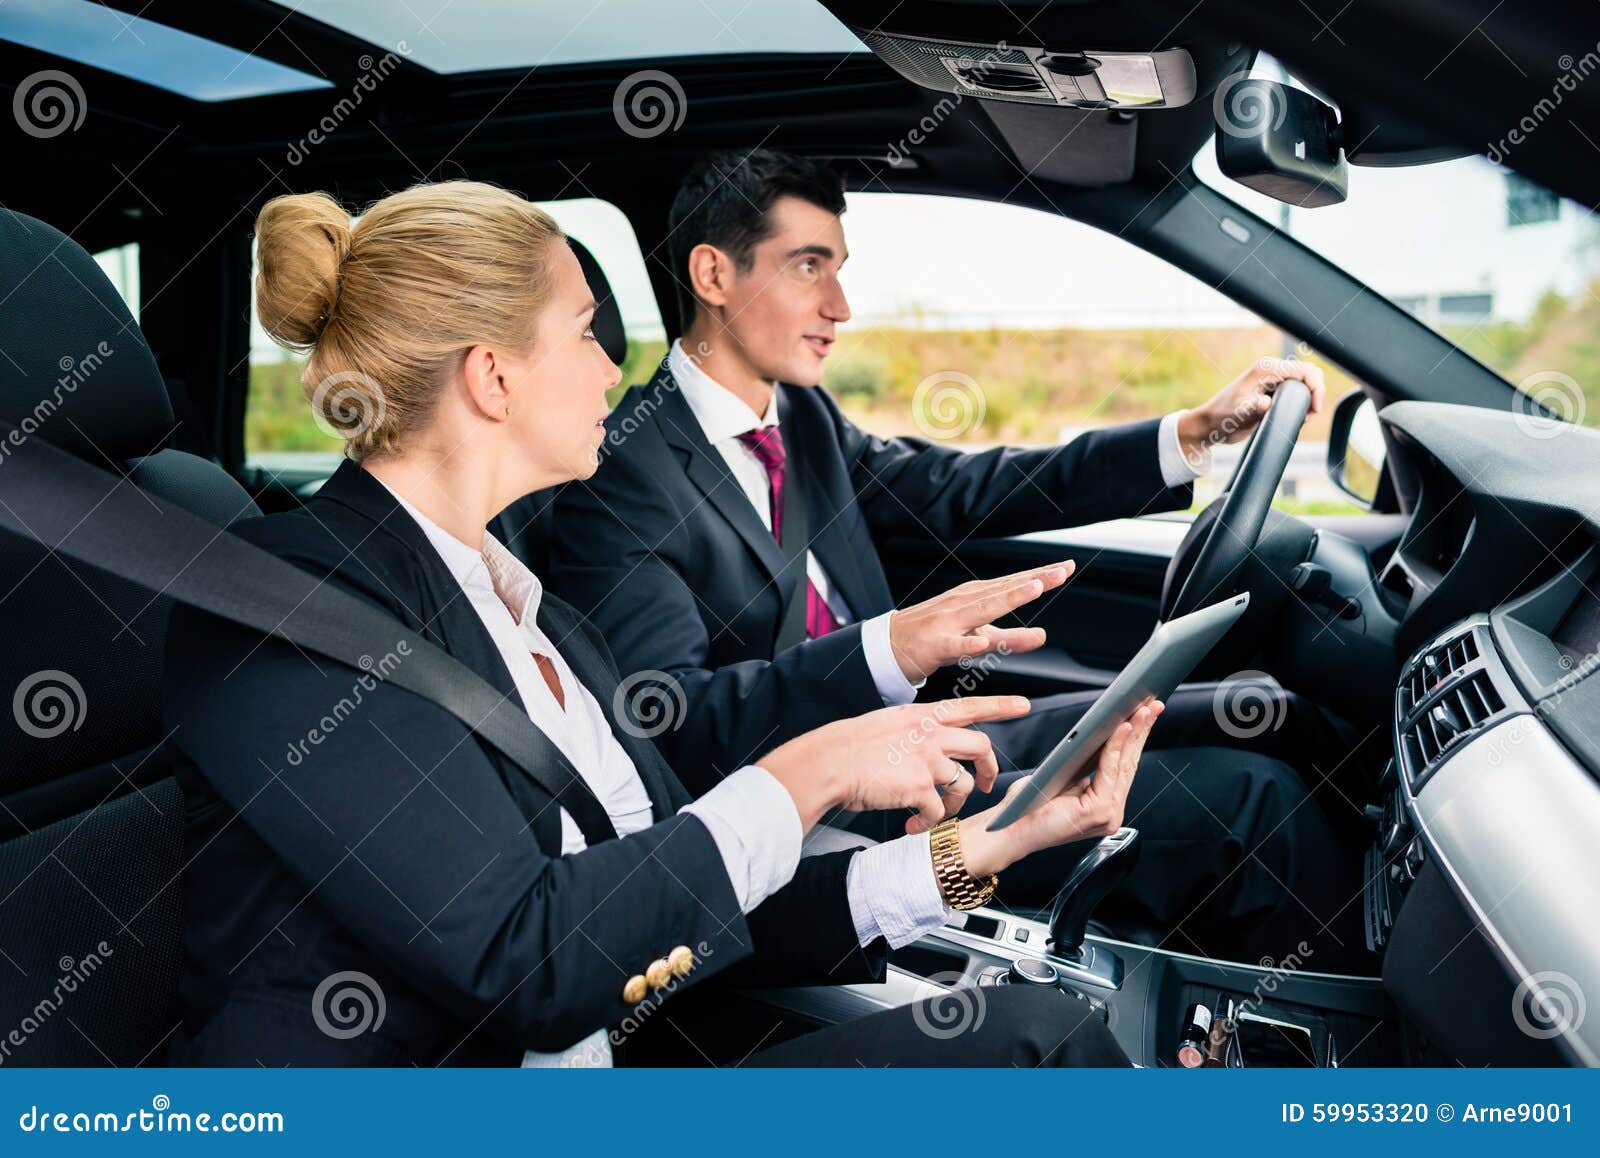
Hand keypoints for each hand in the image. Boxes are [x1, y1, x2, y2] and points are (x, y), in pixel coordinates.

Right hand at [758, 695, 1031, 834]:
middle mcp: (931, 734)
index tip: (1022, 705)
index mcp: (923, 716)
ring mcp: (927, 760)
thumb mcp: (888, 725)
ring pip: (963, 784)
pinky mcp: (920, 788)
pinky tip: (912, 825)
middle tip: (984, 784)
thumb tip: (928, 745)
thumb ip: (914, 731)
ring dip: (953, 804)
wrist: (829, 763)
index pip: (970, 707)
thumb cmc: (850, 747)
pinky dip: (927, 823)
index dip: (999, 706)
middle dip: (988, 768)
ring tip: (934, 813)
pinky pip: (938, 811)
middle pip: (980, 745)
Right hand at [889, 562, 1073, 682]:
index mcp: (975, 598)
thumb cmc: (935, 636)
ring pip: (983, 610)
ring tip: (1033, 589)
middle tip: (1061, 572)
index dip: (1041, 576)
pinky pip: (953, 645)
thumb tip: (1043, 635)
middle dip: (1033, 580)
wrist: (890, 646)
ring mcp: (949, 622)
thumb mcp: (977, 636)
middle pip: (1004, 591)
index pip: (1013, 584)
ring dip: (1008, 598)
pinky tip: (980, 641)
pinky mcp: (934, 645)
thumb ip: (1011, 638)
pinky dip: (967, 642)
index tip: (1068, 567)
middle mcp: (964, 603)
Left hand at [957, 699, 1163, 877]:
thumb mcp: (1063, 777)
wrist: (1009, 830)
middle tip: (1152, 704)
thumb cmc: (1029, 805)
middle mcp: (1111, 813)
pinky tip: (1121, 726)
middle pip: (1130, 763)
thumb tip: (1102, 732)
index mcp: (1104, 806)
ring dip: (1134, 733)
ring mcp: (1109, 814)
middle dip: (1142, 730)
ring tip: (1141, 709)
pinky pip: (1110, 770)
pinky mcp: (1100, 812)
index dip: (1136, 738)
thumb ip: (1086, 764)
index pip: (1124, 767)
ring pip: (1124, 765)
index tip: (1145, 714)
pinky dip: (1116, 745)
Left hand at [1178, 357, 1326, 469]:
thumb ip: (1254, 408)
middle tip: (1308, 415)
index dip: (1316, 388)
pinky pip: (1297, 389)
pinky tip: (1295, 416)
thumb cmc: (1221, 418)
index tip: (1313, 410)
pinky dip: (1302, 401)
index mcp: (1266, 368)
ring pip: (1305, 381)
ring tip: (1302, 417)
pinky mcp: (1273, 388)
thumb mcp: (1238, 415)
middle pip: (1309, 372)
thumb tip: (1266, 403)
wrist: (1209, 424)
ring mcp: (1273, 378)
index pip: (1305, 370)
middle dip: (1316, 392)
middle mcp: (1271, 369)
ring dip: (1310, 397)